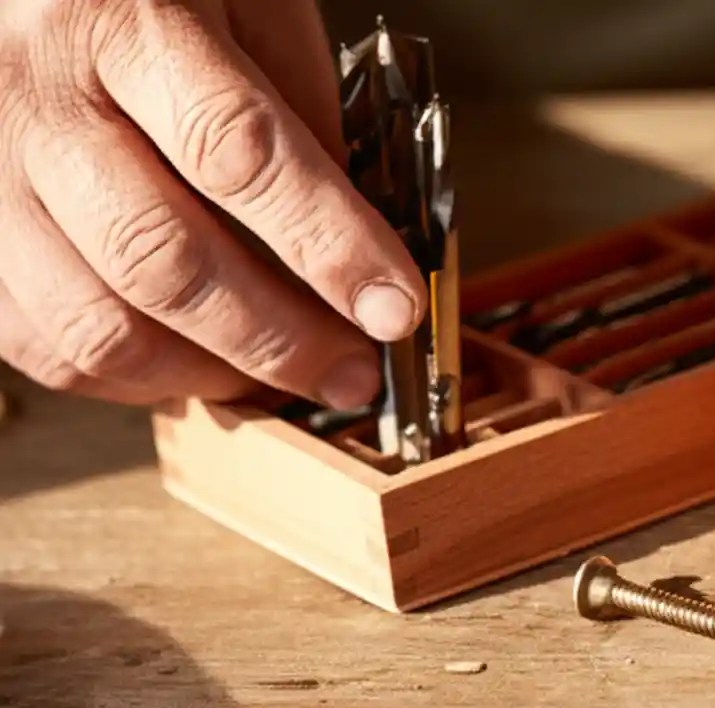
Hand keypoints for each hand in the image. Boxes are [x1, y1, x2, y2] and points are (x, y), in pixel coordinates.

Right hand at [0, 1, 426, 407]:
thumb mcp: (248, 2)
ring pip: (99, 326)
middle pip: (165, 261)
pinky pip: (45, 344)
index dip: (328, 246)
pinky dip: (138, 379)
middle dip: (280, 340)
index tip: (394, 308)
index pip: (240, 155)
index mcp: (124, 24)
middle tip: (355, 372)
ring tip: (287, 379)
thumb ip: (302, 107)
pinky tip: (202, 366)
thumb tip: (351, 239)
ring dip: (212, 376)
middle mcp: (35, 102)